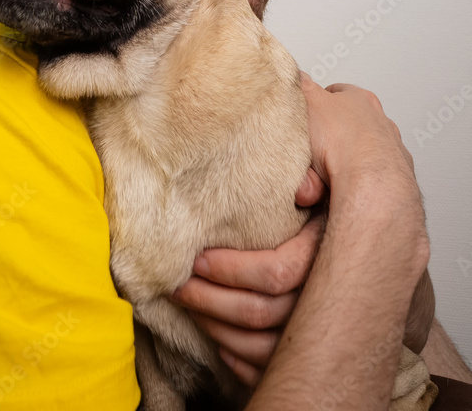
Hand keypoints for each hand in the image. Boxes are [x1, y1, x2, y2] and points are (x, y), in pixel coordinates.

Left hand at [170, 172, 326, 386]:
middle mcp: (324, 299)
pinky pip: (269, 369)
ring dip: (217, 328)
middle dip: (211, 301)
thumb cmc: (333, 207)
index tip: (198, 260)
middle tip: (179, 287)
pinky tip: (219, 341)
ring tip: (191, 306)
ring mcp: (318, 331)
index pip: (276, 272)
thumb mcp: (330, 183)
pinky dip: (239, 360)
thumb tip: (302, 190)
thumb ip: (316, 179)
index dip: (232, 269)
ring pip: (262, 347)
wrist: (369, 235)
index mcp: (325, 255)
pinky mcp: (310, 355)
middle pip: (262, 312)